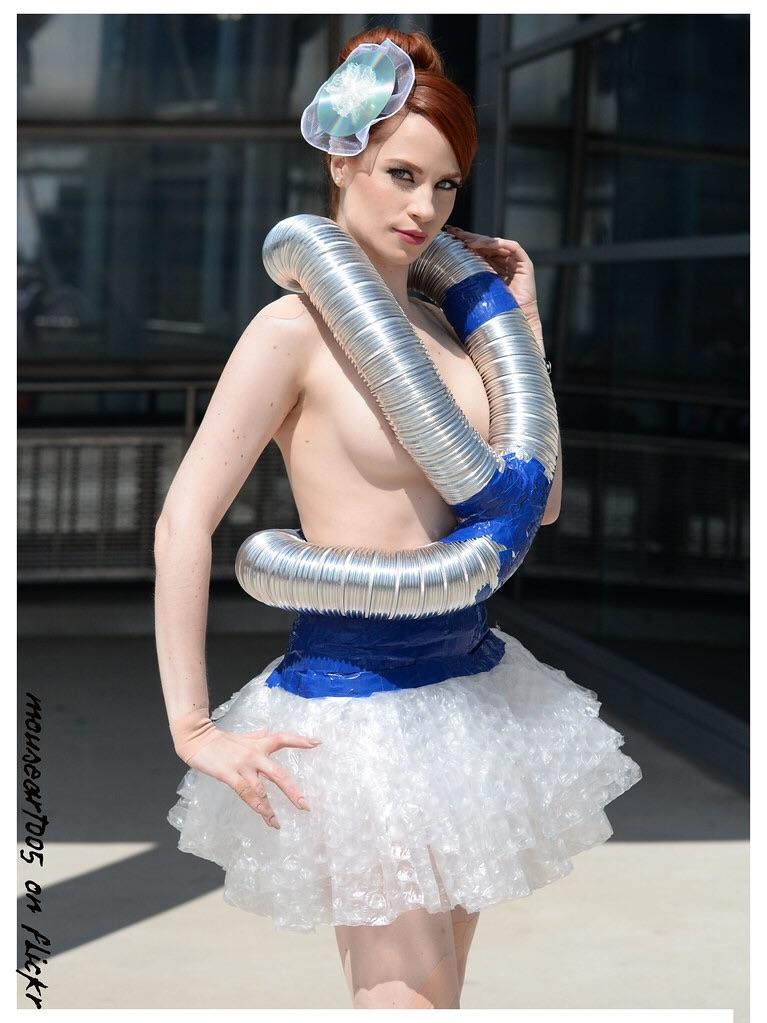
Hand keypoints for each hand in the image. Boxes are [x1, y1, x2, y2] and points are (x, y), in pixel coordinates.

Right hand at [185, 724, 321, 829]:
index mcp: (259, 745)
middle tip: (305, 806)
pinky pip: (245, 793)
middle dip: (292, 791)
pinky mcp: (229, 774)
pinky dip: (255, 805)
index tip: (317, 743)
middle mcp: (254, 755)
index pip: (283, 739)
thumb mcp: (242, 737)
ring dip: (270, 808)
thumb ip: (256, 736)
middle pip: (278, 774)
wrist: (197, 738)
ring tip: (277, 823)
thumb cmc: (220, 739)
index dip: (300, 741)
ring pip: (261, 789)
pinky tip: (262, 815)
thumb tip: (266, 730)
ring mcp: (242, 766)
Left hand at [444, 225, 539, 323]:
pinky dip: (498, 243)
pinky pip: (512, 247)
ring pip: (497, 243)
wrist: (512, 327)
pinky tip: (484, 245)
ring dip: (481, 240)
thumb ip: (461, 284)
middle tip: (453, 232)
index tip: (448, 236)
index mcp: (489, 269)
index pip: (476, 251)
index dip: (463, 241)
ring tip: (466, 241)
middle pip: (485, 244)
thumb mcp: (472, 294)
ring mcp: (513, 263)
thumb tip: (436, 278)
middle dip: (469, 237)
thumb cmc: (491, 315)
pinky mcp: (525, 265)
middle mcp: (501, 264)